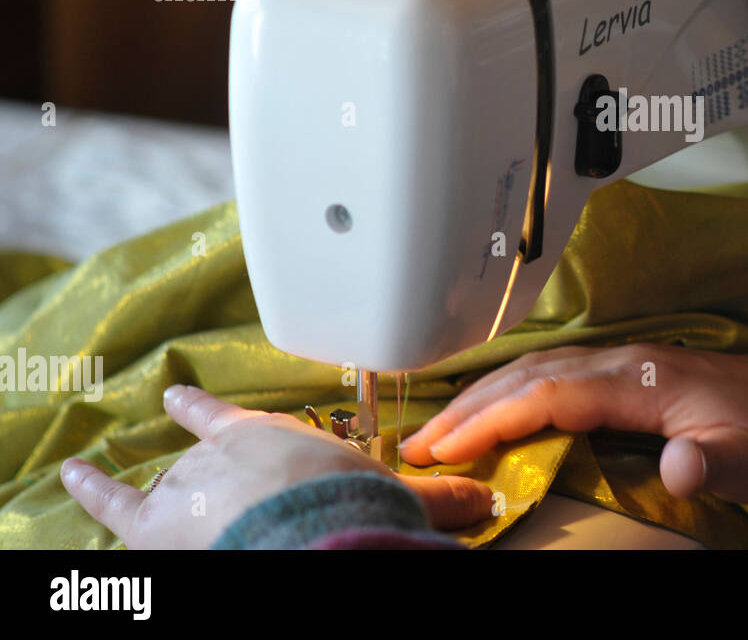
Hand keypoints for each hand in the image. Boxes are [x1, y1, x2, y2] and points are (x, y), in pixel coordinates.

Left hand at [61, 385, 492, 547]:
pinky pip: (111, 506)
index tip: (179, 395)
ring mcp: (182, 492)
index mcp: (266, 440)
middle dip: (194, 466)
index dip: (201, 408)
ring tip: (98, 470)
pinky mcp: (154, 529)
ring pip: (152, 480)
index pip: (225, 418)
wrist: (307, 537)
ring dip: (132, 479)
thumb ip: (435, 496)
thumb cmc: (344, 508)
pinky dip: (91, 490)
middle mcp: (218, 456)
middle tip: (187, 466)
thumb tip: (488, 497)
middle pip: (197, 457)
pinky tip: (74, 477)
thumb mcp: (392, 498)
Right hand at [400, 344, 747, 505]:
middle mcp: (628, 360)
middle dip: (472, 406)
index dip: (494, 419)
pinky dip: (519, 385)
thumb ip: (710, 466)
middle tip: (419, 444)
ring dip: (489, 392)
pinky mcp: (640, 371)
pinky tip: (506, 403)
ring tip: (444, 425)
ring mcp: (632, 360)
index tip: (446, 448)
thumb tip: (675, 469)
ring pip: (542, 366)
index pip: (550, 394)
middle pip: (532, 373)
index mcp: (643, 378)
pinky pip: (560, 370)